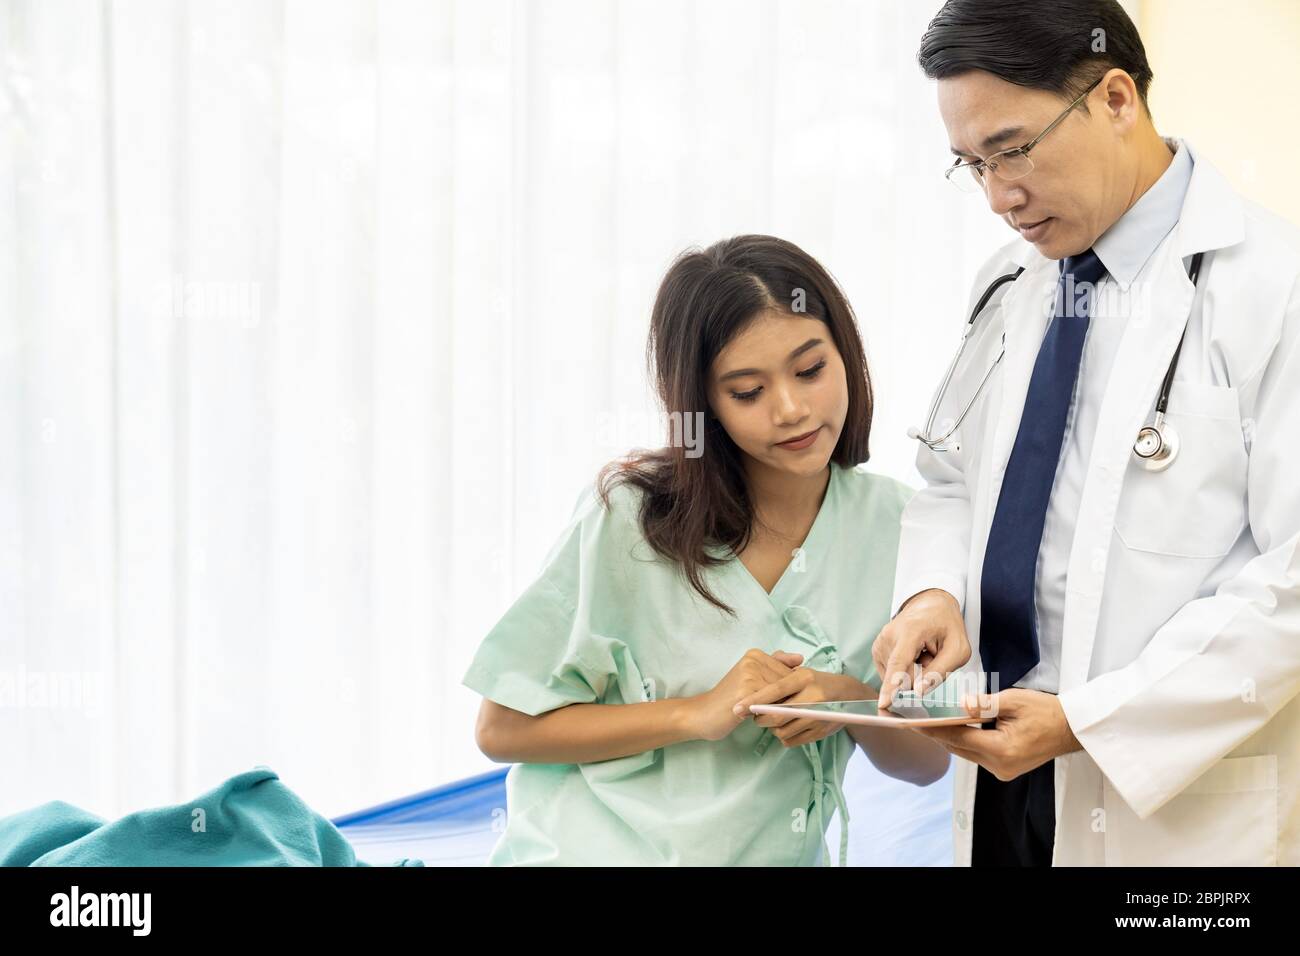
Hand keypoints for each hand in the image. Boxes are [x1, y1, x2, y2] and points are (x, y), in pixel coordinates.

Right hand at [686, 649, 804, 741]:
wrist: (704, 713)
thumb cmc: (731, 699)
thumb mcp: (752, 678)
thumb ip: (774, 665)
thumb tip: (800, 658)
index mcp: (755, 654)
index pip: (789, 671)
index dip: (792, 690)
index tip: (787, 702)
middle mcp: (753, 660)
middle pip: (788, 682)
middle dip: (789, 699)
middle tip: (780, 712)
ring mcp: (749, 675)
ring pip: (783, 694)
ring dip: (783, 708)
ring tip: (774, 717)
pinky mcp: (746, 692)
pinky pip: (772, 704)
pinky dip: (774, 715)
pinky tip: (767, 721)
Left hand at [731, 668, 867, 747]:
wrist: (847, 694)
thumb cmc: (816, 681)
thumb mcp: (800, 672)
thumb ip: (779, 676)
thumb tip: (753, 688)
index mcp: (803, 678)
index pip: (774, 691)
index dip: (754, 701)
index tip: (737, 708)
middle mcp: (811, 697)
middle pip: (777, 715)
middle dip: (761, 719)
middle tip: (756, 717)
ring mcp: (817, 716)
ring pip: (783, 730)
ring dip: (772, 729)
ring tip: (772, 721)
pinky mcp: (820, 731)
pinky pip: (792, 740)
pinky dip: (783, 737)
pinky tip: (785, 728)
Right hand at [873, 588, 970, 709]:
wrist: (930, 606)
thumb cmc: (947, 626)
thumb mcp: (957, 649)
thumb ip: (940, 672)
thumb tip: (918, 692)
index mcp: (911, 631)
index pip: (900, 663)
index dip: (892, 686)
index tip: (883, 703)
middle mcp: (889, 636)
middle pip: (903, 677)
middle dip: (921, 675)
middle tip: (932, 655)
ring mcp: (880, 642)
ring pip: (897, 677)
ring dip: (914, 672)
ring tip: (922, 652)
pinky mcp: (877, 650)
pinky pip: (892, 674)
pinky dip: (905, 670)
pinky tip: (912, 655)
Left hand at [909, 688, 1082, 779]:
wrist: (1072, 728)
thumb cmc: (1047, 712)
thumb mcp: (1013, 701)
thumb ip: (983, 704)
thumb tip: (960, 705)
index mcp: (1001, 750)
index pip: (957, 738)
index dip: (932, 729)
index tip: (911, 722)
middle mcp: (999, 766)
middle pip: (958, 748)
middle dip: (935, 733)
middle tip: (912, 720)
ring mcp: (1002, 770)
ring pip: (966, 752)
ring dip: (949, 737)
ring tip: (927, 722)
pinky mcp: (1005, 768)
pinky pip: (977, 754)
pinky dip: (965, 741)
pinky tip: (953, 728)